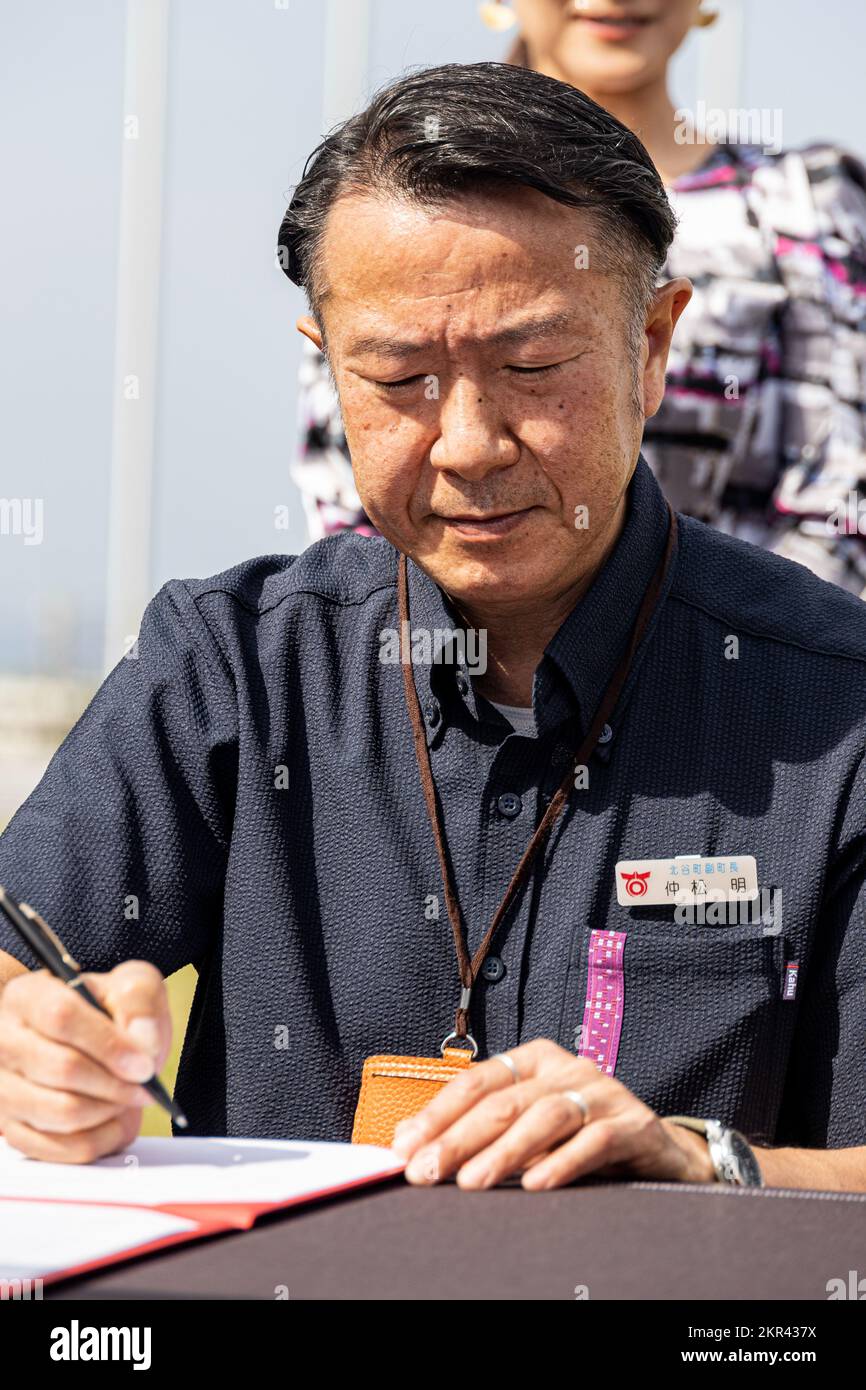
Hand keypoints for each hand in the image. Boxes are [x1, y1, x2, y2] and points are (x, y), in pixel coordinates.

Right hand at [0, 961, 171, 1163]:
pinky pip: (60, 1148)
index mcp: (29, 995)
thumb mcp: (129, 986)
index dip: (109, 1044)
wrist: (85, 1042)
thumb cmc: (106, 1012)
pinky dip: (99, 1139)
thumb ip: (139, 1003)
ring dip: (108, 1111)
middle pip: (62, 1069)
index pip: (62, 1016)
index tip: (144, 1065)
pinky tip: (113, 1120)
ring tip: (127, 1098)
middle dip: (116, 1083)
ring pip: (61, 1113)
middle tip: (145, 1087)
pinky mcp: (12, 1128)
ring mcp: (4, 1089)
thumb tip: (142, 1044)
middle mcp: (5, 1042)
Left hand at [391, 1038, 714, 1189]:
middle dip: (459, 1138)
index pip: (477, 1082)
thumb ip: (472, 1131)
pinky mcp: (633, 1124)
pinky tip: (537, 1184)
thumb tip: (404, 1143)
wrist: (658, 1152)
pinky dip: (563, 1162)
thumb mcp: (525, 1129)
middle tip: (427, 1172)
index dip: (438, 1115)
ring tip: (472, 1182)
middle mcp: (567, 1069)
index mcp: (535, 1060)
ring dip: (505, 1152)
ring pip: (546, 1116)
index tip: (404, 1149)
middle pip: (505, 1101)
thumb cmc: (580, 1138)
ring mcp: (602, 1093)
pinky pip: (594, 1140)